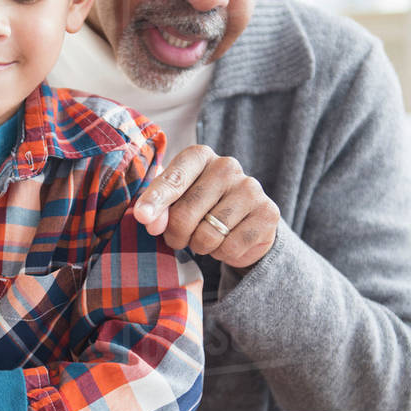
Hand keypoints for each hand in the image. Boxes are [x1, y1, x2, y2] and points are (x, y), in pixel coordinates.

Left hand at [134, 145, 279, 269]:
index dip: (155, 200)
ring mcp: (251, 188)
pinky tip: (227, 242)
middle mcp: (227, 165)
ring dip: (200, 246)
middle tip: (180, 237)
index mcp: (199, 155)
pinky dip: (222, 254)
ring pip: (207, 235)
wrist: (244, 222)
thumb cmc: (199, 207)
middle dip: (176, 235)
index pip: (173, 179)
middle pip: (185, 214)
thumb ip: (157, 207)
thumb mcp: (173, 201)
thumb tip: (150, 221)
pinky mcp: (268, 213)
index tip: (142, 217)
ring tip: (206, 236)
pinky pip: (230, 248)